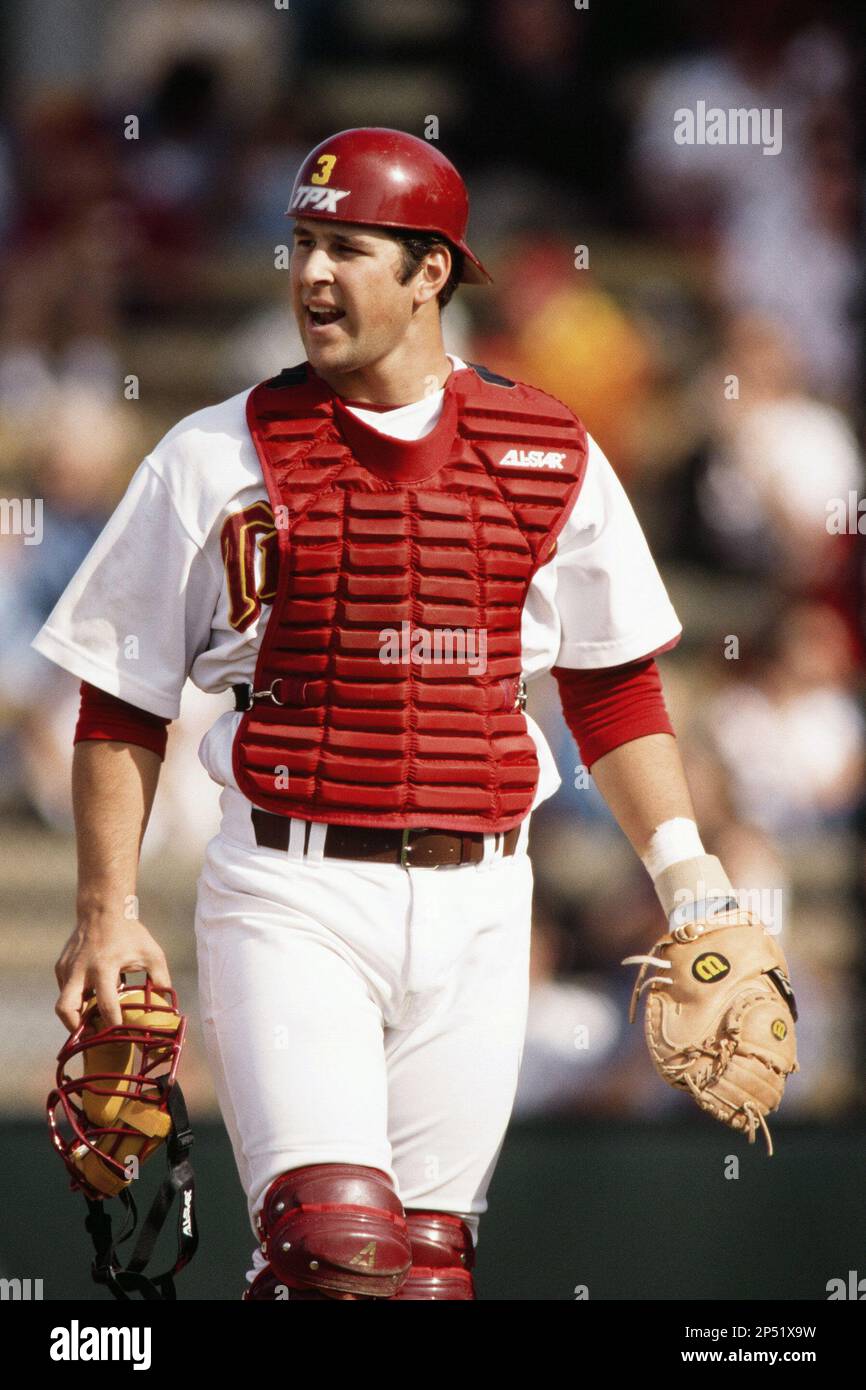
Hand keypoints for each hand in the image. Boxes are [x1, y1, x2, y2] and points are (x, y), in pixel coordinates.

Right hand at [54, 915, 172, 1031]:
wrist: (103, 909)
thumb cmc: (130, 933)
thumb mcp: (152, 954)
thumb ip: (161, 980)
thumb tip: (167, 1005)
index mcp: (104, 967)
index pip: (106, 1005)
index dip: (113, 1024)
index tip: (120, 1035)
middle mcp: (80, 970)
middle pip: (66, 1009)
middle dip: (77, 1028)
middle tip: (92, 1035)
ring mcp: (67, 968)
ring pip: (62, 1003)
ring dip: (76, 1015)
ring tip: (93, 1020)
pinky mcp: (61, 967)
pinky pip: (65, 991)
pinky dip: (75, 1000)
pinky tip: (92, 999)